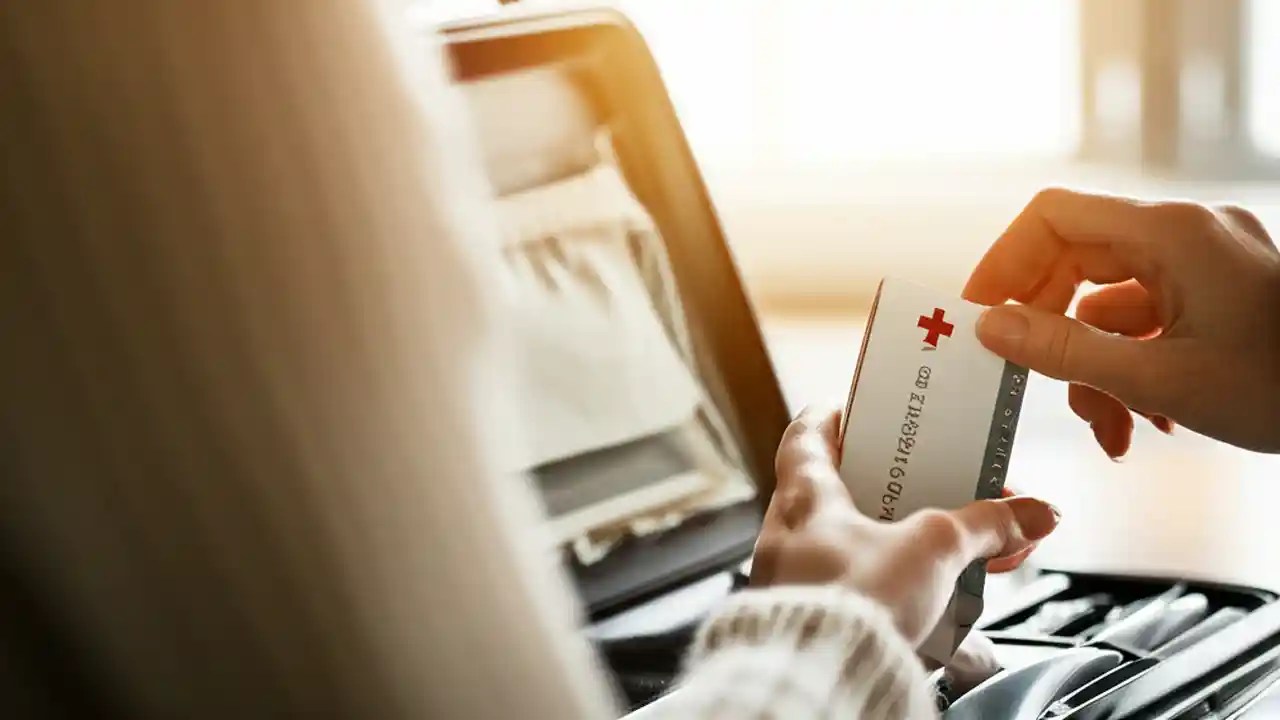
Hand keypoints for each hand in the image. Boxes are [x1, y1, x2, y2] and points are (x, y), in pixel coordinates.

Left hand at [750, 407, 1059, 646]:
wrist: (827, 676)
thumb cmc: (851, 601)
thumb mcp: (934, 547)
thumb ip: (985, 525)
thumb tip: (1032, 514)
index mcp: (803, 497)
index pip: (808, 434)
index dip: (841, 416)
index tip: (871, 410)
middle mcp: (788, 536)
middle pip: (844, 494)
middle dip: (900, 493)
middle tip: (941, 486)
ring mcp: (797, 583)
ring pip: (857, 550)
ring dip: (909, 549)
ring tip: (961, 552)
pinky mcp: (817, 625)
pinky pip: (862, 597)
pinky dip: (904, 597)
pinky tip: (948, 610)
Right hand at [964, 189, 1279, 454]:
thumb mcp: (1161, 377)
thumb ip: (1064, 350)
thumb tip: (990, 327)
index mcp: (1171, 233)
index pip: (1053, 216)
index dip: (1004, 261)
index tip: (978, 314)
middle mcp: (1186, 235)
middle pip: (1077, 265)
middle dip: (1054, 333)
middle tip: (1035, 384)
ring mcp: (1206, 263)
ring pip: (1111, 304)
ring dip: (1095, 366)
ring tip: (1110, 429)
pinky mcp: (1220, 293)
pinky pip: (1149, 319)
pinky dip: (1133, 365)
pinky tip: (1146, 418)